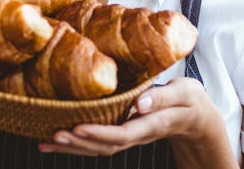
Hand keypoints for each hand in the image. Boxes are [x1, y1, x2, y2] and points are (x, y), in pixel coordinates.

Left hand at [38, 77, 218, 156]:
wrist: (197, 118)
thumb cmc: (190, 100)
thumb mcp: (184, 93)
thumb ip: (163, 97)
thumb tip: (139, 103)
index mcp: (153, 124)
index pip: (123, 133)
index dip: (100, 133)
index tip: (78, 127)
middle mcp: (138, 135)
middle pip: (106, 146)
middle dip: (80, 143)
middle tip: (55, 135)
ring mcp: (130, 137)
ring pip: (99, 149)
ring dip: (73, 148)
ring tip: (47, 142)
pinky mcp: (124, 135)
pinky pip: (98, 145)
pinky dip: (76, 146)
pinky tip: (54, 142)